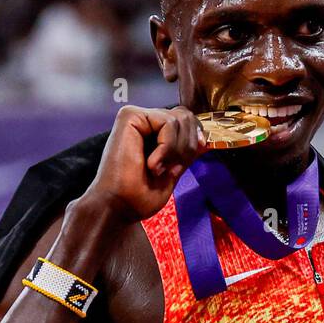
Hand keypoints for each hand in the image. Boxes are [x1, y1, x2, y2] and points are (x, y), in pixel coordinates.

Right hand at [83, 104, 206, 223]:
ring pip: (180, 119)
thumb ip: (186, 152)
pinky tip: (152, 164)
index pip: (186, 122)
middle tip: (168, 170)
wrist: (118, 206)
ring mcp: (137, 116)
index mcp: (153, 133)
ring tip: (157, 169)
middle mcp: (145, 121)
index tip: (179, 167)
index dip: (194, 141)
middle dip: (187, 147)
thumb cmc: (140, 197)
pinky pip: (168, 122)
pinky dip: (167, 147)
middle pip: (186, 116)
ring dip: (176, 151)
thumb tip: (205, 140)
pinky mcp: (130, 116)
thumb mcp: (173, 171)